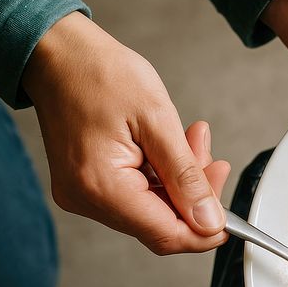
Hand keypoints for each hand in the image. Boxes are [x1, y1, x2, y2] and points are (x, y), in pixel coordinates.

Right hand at [22, 12, 230, 254]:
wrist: (57, 52)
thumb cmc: (98, 72)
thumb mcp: (157, 120)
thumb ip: (187, 177)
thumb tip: (210, 221)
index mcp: (100, 186)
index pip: (165, 234)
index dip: (204, 231)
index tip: (230, 217)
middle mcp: (86, 199)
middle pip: (160, 224)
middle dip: (194, 197)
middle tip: (213, 159)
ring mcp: (83, 195)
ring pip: (152, 210)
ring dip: (179, 182)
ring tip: (191, 140)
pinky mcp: (87, 186)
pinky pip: (135, 196)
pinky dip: (160, 177)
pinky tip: (170, 149)